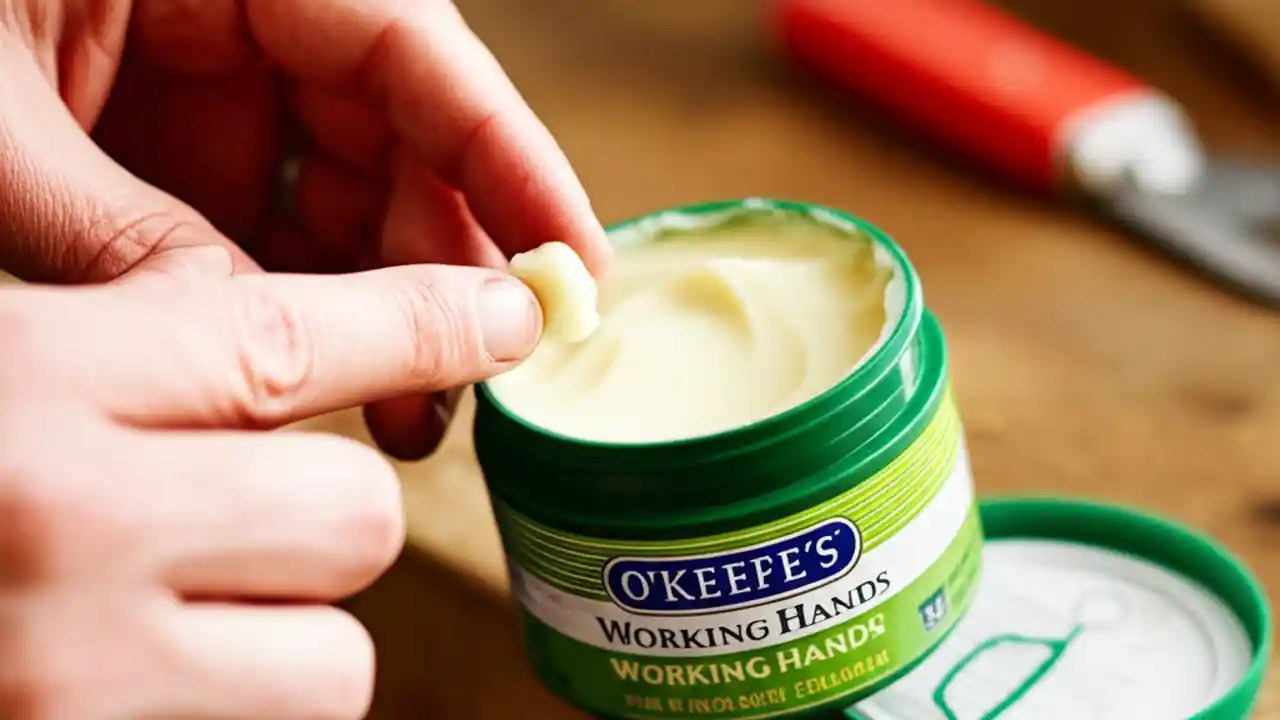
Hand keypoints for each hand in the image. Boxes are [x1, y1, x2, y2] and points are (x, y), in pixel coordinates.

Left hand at [0, 0, 610, 457]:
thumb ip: (124, 237)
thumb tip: (254, 350)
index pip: (411, 48)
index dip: (511, 161)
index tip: (574, 268)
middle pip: (386, 129)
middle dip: (427, 261)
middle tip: (452, 383)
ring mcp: (189, 67)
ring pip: (325, 185)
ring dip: (358, 297)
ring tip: (387, 410)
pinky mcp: (148, 126)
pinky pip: (245, 210)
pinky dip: (271, 294)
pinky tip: (289, 373)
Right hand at [0, 261, 541, 717]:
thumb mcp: (0, 354)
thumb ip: (134, 332)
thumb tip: (288, 313)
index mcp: (40, 377)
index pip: (291, 341)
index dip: (424, 328)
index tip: (506, 321)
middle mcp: (70, 522)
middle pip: (356, 518)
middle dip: (325, 515)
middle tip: (233, 511)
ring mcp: (74, 673)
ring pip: (334, 662)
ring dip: (289, 632)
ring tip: (173, 610)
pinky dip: (238, 704)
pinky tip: (139, 669)